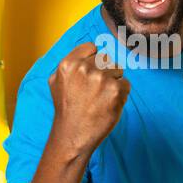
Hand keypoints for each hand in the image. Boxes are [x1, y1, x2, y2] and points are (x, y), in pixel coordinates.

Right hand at [47, 42, 129, 157]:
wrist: (73, 134)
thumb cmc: (67, 108)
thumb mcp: (56, 80)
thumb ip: (71, 62)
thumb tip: (91, 49)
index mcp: (68, 63)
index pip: (91, 48)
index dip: (93, 61)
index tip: (90, 75)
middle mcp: (84, 68)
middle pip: (106, 58)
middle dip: (104, 72)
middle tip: (95, 91)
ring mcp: (101, 78)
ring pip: (118, 70)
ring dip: (113, 82)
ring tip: (100, 98)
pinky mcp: (115, 90)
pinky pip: (126, 84)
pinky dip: (121, 95)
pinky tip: (108, 105)